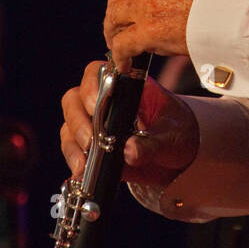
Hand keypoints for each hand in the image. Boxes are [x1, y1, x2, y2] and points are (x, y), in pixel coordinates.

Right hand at [60, 60, 199, 187]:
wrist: (179, 157)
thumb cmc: (177, 133)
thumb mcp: (172, 137)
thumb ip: (153, 143)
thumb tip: (130, 151)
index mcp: (125, 87)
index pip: (97, 74)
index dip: (90, 87)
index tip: (95, 106)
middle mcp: (104, 102)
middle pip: (74, 100)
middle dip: (78, 121)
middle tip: (90, 141)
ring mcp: (94, 124)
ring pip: (69, 126)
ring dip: (73, 145)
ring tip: (84, 165)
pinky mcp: (91, 149)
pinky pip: (73, 151)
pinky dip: (74, 161)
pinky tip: (80, 173)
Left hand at [103, 0, 229, 71]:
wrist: (242, 14)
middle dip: (116, 6)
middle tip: (120, 19)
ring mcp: (148, 4)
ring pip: (114, 16)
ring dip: (113, 31)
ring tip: (118, 42)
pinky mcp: (149, 31)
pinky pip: (123, 43)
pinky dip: (120, 54)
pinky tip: (125, 62)